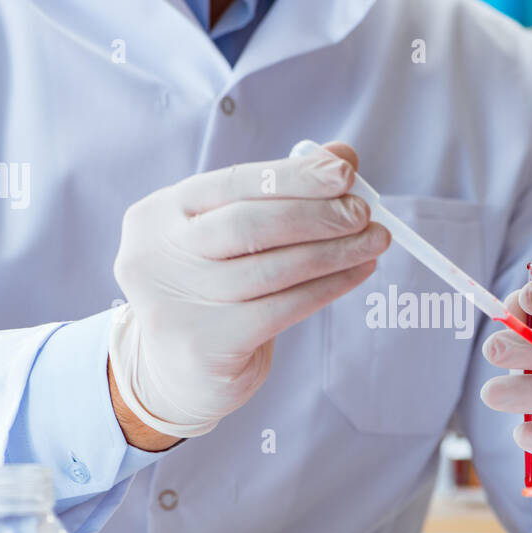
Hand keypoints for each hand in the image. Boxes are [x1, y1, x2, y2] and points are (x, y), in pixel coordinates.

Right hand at [108, 142, 388, 445]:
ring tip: (374, 241)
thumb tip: (341, 157)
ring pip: (272, 269)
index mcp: (158, 215)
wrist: (174, 375)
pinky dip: (327, 287)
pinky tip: (356, 273)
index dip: (293, 176)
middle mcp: (157, 255)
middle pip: (249, 224)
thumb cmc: (210, 292)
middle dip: (317, 215)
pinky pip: (283, 308)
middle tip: (363, 213)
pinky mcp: (205, 345)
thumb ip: (277, 195)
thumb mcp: (228, 238)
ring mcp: (176, 303)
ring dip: (333, 252)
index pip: (232, 182)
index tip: (345, 171)